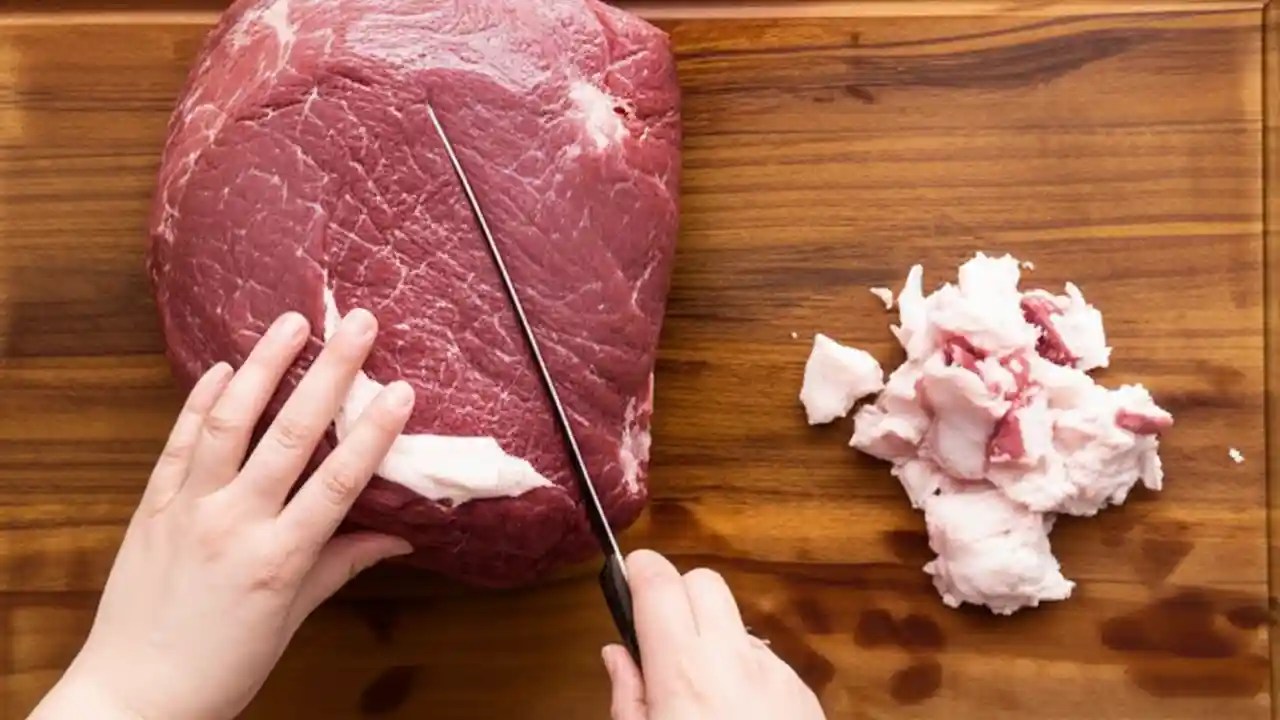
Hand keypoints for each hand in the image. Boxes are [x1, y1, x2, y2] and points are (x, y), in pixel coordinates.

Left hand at [31, 310, 414, 719]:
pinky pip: (177, 443)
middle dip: (329, 374)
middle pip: (290, 435)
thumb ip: (340, 567)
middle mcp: (233, 524)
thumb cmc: (220, 669)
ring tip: (288, 322)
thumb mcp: (291, 621)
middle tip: (356, 325)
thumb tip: (396, 538)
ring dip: (261, 366)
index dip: (373, 433)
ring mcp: (187, 509)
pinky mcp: (151, 507)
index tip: (402, 390)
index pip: (337, 482)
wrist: (133, 698)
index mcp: (278, 559)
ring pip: (228, 422)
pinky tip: (223, 369)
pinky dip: (199, 401)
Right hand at [602, 551, 826, 719]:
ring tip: (697, 687)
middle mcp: (732, 659)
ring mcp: (775, 674)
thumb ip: (628, 697)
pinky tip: (735, 715)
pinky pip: (766, 660)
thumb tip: (617, 653)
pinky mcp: (803, 695)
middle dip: (678, 594)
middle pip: (705, 582)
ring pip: (737, 621)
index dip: (639, 569)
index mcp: (681, 672)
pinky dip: (744, 670)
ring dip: (712, 635)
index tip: (627, 575)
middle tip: (659, 633)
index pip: (659, 582)